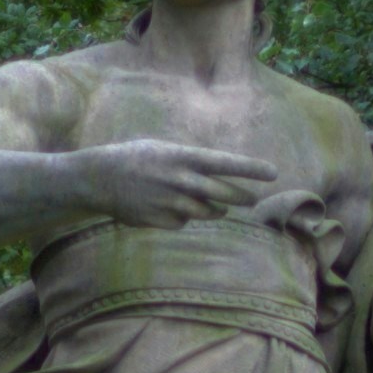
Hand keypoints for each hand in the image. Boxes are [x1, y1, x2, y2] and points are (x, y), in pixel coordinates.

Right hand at [76, 140, 284, 229]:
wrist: (99, 178)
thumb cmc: (134, 158)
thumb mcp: (164, 149)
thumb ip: (190, 162)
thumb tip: (214, 176)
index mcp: (182, 157)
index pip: (225, 163)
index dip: (250, 169)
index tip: (273, 172)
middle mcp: (180, 180)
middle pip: (223, 194)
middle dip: (242, 197)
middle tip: (251, 199)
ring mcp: (171, 202)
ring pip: (206, 212)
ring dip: (211, 209)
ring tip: (204, 202)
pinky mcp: (160, 220)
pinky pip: (182, 222)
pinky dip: (180, 217)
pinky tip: (164, 207)